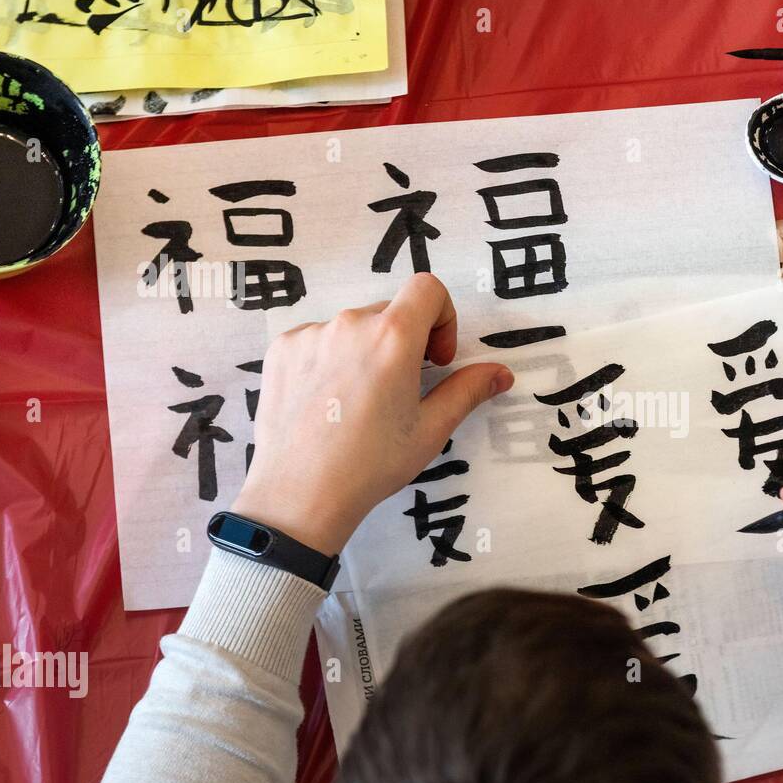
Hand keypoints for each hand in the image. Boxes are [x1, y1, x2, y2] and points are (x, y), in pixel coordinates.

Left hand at [230, 273, 512, 555]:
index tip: (435, 359)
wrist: (300, 494)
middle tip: (400, 392)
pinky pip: (318, 339)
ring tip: (359, 404)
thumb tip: (501, 373)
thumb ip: (467, 390)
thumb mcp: (430, 429)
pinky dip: (330, 360)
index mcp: (393, 338)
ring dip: (366, 352)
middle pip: (391, 312)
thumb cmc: (371, 465)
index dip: (442, 317)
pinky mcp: (282, 349)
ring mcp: (311, 334)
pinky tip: (328, 403)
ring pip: (353, 328)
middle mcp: (350, 324)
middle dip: (405, 342)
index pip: (428, 288)